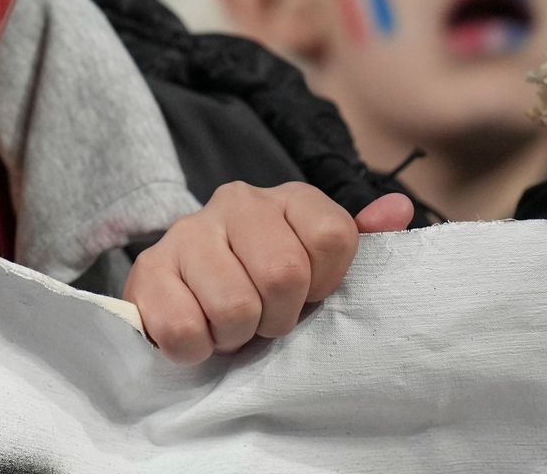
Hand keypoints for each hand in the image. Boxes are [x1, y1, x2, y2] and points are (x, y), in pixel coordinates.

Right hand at [126, 181, 411, 363]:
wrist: (186, 293)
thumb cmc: (264, 283)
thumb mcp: (318, 265)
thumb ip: (362, 239)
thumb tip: (400, 209)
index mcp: (287, 198)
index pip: (333, 235)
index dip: (326, 283)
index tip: (309, 297)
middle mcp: (236, 202)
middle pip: (284, 273)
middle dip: (277, 317)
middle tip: (264, 318)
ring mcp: (186, 232)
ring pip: (233, 306)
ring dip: (236, 335)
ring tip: (229, 325)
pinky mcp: (147, 271)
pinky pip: (184, 328)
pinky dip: (196, 348)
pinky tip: (198, 331)